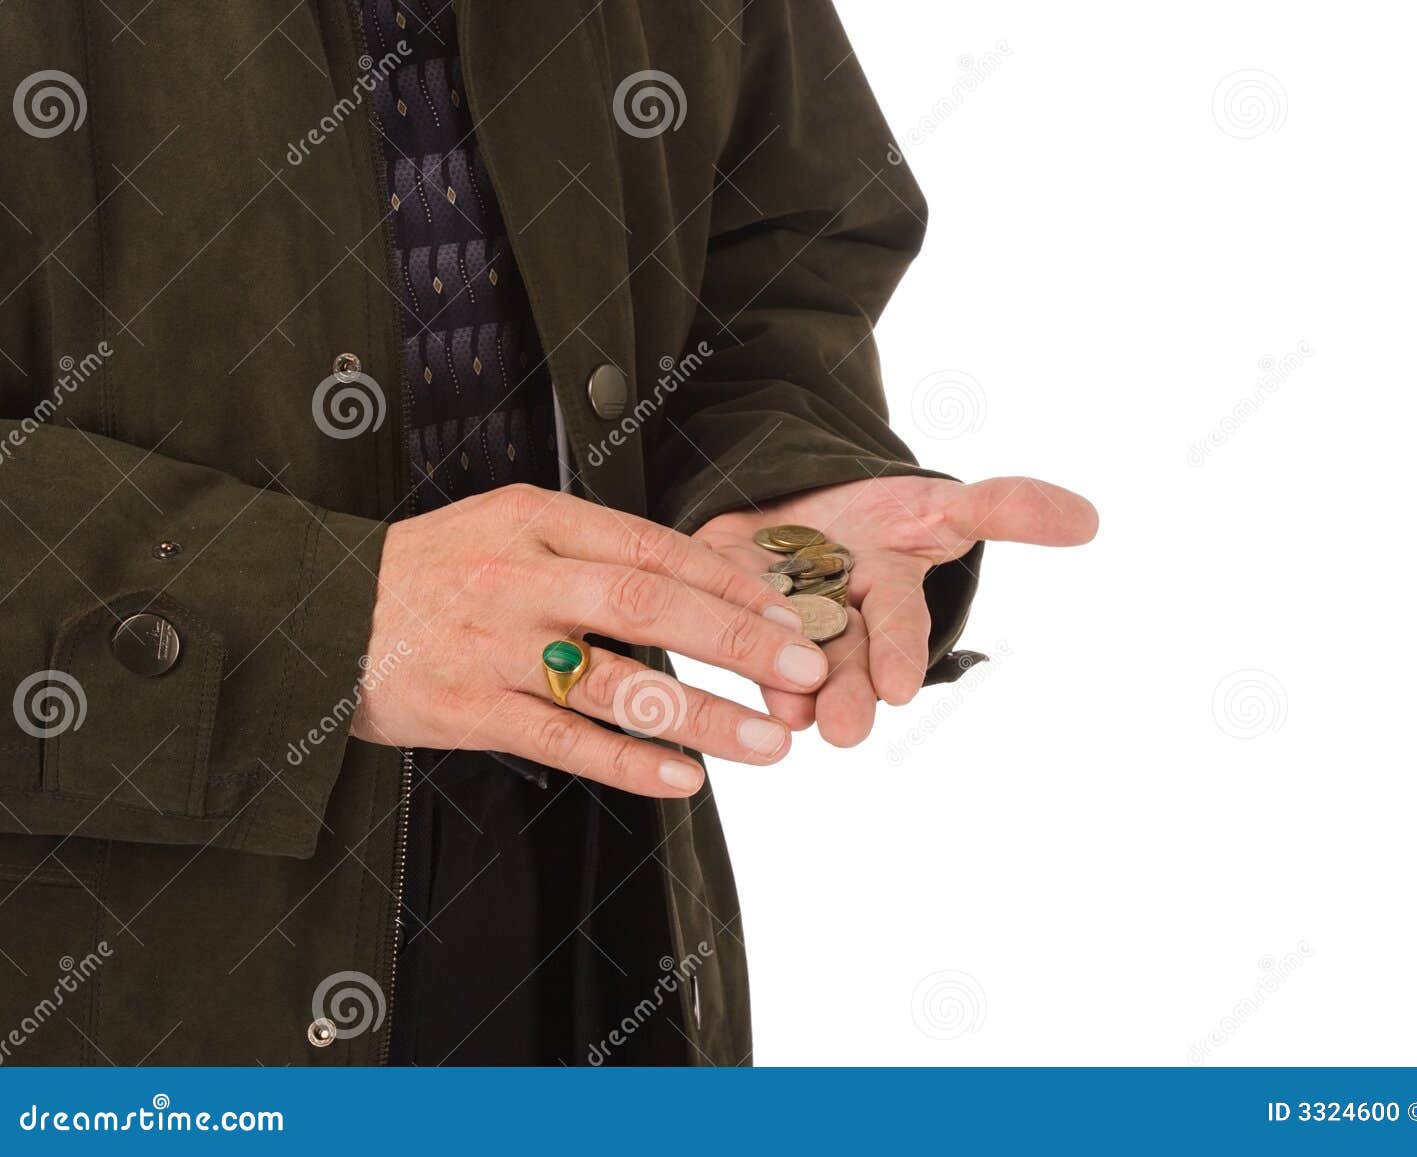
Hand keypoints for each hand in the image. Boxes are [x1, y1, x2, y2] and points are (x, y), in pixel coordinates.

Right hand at [351, 484, 830, 796]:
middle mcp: (519, 578)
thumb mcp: (503, 530)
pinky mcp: (467, 710)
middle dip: (736, 640)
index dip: (728, 580)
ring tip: (767, 743)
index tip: (788, 610)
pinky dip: (628, 763)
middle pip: (647, 606)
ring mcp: (492, 647)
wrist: (312, 614)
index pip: (652, 547)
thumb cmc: (429, 574)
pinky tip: (684, 780)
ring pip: (615, 684)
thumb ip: (587, 550)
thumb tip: (695, 584)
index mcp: (534, 521)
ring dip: (701, 716)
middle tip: (804, 669)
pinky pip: (562, 742)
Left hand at [694, 475, 1096, 744]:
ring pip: (778, 655)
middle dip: (842, 695)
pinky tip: (716, 660)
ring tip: (789, 716)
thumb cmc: (881, 516)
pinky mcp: (720, 591)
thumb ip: (1006, 509)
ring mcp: (774, 611)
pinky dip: (719, 633)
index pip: (896, 630)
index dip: (898, 654)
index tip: (900, 689)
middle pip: (839, 661)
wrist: (800, 500)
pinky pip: (715, 612)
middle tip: (840, 733)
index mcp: (884, 599)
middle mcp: (832, 621)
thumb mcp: (941, 505)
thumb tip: (1089, 518)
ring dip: (784, 686)